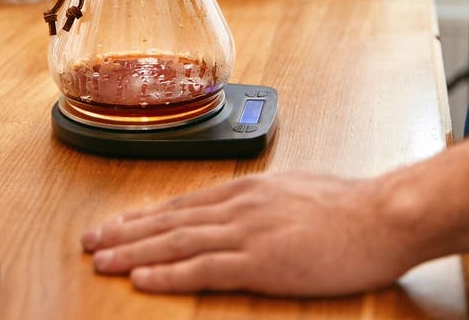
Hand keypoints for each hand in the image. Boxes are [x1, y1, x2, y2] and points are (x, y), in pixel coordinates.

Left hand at [81, 171, 417, 295]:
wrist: (377, 215)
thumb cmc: (343, 206)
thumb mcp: (291, 192)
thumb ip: (260, 202)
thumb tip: (240, 208)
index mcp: (245, 190)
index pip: (182, 204)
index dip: (144, 215)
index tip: (116, 223)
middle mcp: (236, 206)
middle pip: (169, 220)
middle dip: (126, 231)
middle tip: (90, 241)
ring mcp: (246, 232)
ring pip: (176, 242)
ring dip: (134, 251)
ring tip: (100, 259)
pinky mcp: (260, 261)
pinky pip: (204, 268)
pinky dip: (168, 273)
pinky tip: (142, 278)